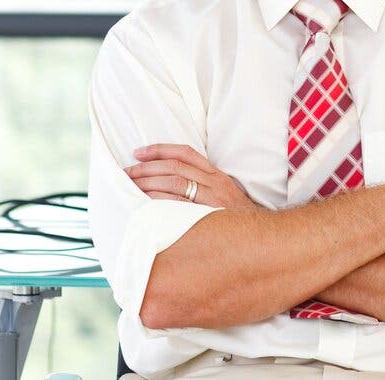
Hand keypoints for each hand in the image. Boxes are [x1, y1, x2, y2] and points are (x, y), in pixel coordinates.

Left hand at [127, 144, 257, 209]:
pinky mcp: (206, 215)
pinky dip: (158, 200)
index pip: (185, 153)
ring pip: (174, 183)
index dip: (160, 150)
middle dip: (147, 168)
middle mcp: (214, 183)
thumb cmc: (233, 215)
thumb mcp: (223, 192)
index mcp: (216, 174)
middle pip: (175, 168)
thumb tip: (166, 177)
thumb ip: (202, 183)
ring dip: (147, 183)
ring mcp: (211, 199)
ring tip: (130, 185)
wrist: (257, 234)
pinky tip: (144, 201)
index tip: (139, 152)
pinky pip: (177, 204)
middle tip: (127, 172)